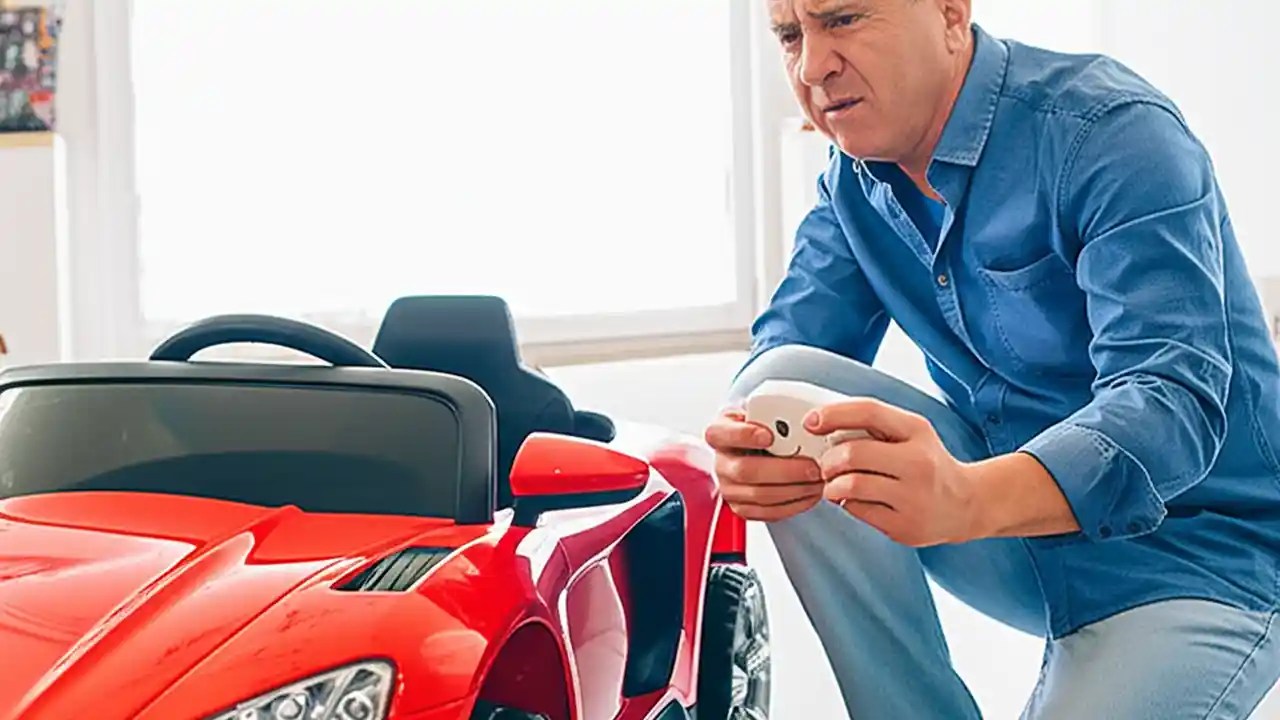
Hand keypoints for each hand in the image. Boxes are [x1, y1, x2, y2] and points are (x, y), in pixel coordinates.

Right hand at [704, 408, 825, 521]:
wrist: (754, 448)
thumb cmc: (760, 426)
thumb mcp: (760, 410)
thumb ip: (772, 412)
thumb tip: (805, 416)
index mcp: (719, 433)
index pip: (720, 434)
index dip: (744, 436)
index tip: (769, 435)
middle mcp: (720, 463)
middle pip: (745, 471)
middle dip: (783, 470)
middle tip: (811, 466)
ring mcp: (729, 489)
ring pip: (759, 495)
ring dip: (794, 489)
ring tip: (817, 480)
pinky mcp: (742, 508)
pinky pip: (768, 512)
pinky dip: (794, 505)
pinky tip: (811, 493)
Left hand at [806, 398, 978, 546]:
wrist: (966, 504)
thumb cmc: (928, 464)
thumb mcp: (911, 434)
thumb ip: (874, 426)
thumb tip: (822, 425)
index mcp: (917, 431)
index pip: (869, 412)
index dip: (834, 414)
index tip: (811, 422)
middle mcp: (918, 463)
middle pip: (853, 454)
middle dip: (829, 460)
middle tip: (826, 465)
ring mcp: (913, 497)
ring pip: (851, 486)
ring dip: (832, 485)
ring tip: (835, 484)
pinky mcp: (905, 526)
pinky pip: (858, 511)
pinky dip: (848, 504)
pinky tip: (857, 500)